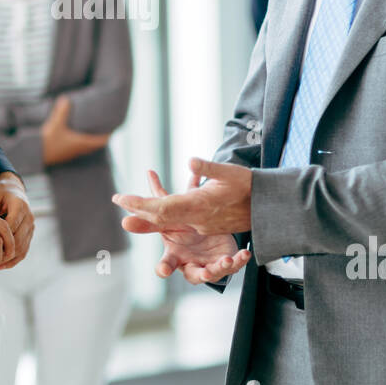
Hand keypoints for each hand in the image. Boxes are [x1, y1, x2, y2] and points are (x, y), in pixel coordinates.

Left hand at [0, 172, 32, 269]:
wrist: (13, 189)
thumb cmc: (0, 194)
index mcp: (20, 206)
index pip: (10, 228)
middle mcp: (29, 217)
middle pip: (18, 240)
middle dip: (3, 253)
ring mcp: (31, 226)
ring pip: (22, 247)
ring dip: (8, 259)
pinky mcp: (30, 233)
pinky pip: (24, 249)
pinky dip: (14, 259)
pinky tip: (2, 266)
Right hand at [41, 96, 110, 165]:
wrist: (37, 155)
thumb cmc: (48, 141)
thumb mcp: (55, 124)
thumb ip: (62, 111)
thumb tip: (65, 98)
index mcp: (81, 143)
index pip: (100, 141)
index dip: (108, 136)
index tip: (113, 130)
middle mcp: (79, 149)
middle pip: (95, 145)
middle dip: (101, 138)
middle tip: (104, 129)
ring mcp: (72, 153)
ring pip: (87, 148)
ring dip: (91, 141)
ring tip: (92, 132)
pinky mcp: (65, 154)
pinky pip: (79, 149)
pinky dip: (82, 143)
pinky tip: (76, 137)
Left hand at [113, 157, 252, 235]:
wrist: (267, 208)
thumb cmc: (251, 186)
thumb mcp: (231, 172)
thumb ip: (209, 168)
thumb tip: (190, 161)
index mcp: (199, 206)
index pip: (162, 207)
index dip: (139, 204)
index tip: (121, 198)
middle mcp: (196, 218)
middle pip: (160, 216)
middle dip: (138, 209)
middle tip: (118, 199)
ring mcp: (201, 223)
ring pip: (169, 218)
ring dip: (149, 211)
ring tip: (131, 202)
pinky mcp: (205, 223)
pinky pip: (180, 217)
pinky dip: (165, 209)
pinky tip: (157, 200)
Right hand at [121, 171, 250, 283]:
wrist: (204, 235)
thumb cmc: (180, 232)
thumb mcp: (165, 220)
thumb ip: (146, 212)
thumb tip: (117, 199)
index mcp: (175, 254)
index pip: (167, 264)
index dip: (164, 268)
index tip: (162, 270)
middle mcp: (191, 264)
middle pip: (194, 275)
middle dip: (201, 274)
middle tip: (206, 272)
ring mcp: (209, 265)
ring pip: (216, 271)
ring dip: (222, 266)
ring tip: (228, 259)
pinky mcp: (225, 262)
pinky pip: (233, 264)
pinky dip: (238, 259)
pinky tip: (244, 253)